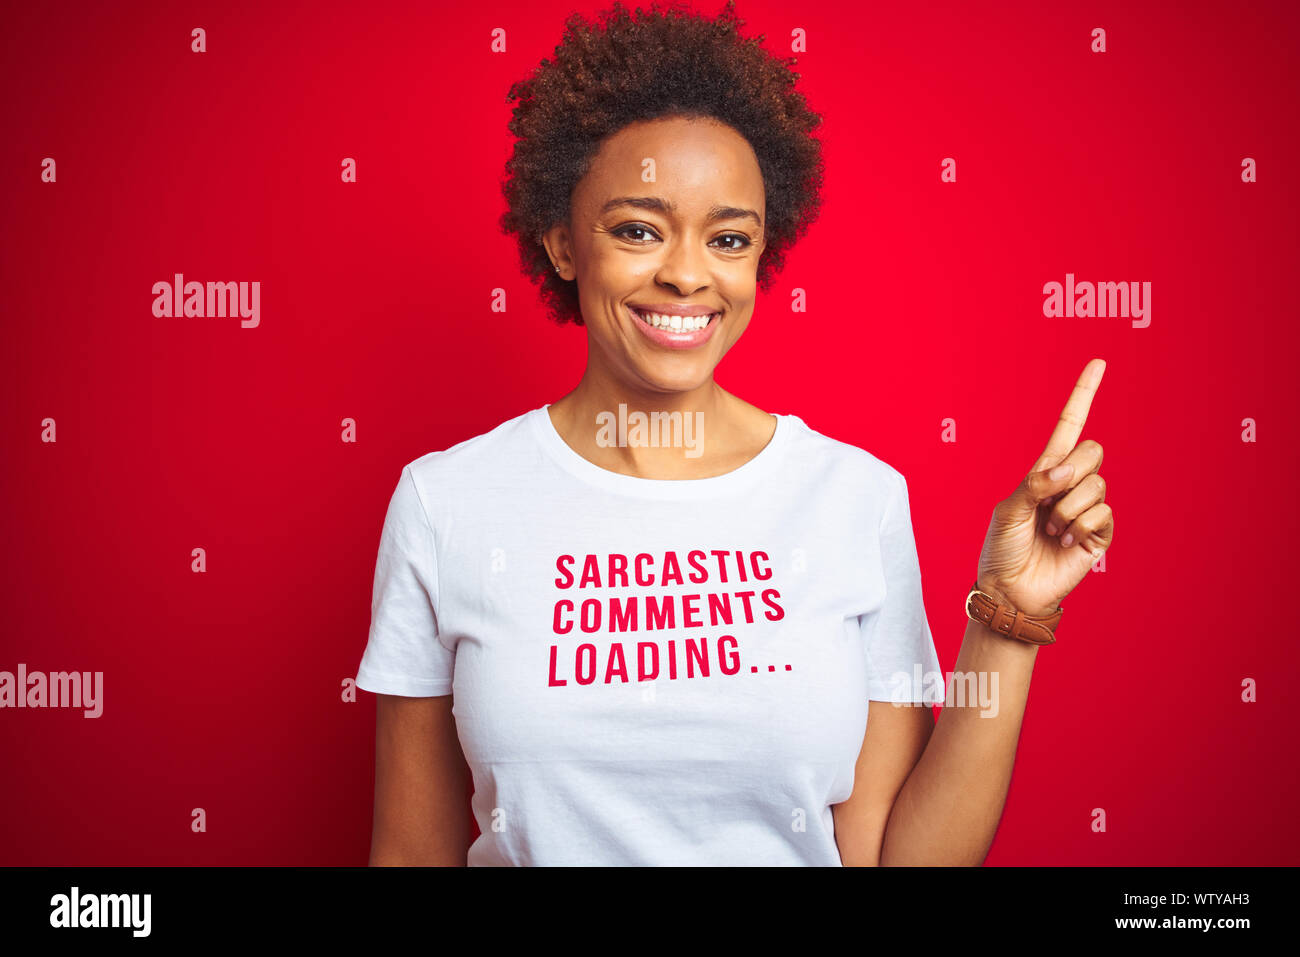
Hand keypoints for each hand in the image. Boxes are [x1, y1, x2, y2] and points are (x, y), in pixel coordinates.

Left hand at [976, 358, 1113, 617]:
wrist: (1010, 590)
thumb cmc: (1001, 549)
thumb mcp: (1008, 510)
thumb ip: (1034, 485)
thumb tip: (1064, 472)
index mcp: (1044, 471)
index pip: (1069, 426)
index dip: (1084, 394)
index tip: (1099, 363)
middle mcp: (1069, 485)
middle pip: (1093, 451)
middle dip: (1072, 472)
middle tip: (1048, 501)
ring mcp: (1085, 508)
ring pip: (1096, 484)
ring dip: (1068, 509)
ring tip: (1050, 530)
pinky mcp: (1098, 534)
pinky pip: (1103, 514)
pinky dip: (1080, 527)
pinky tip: (1065, 542)